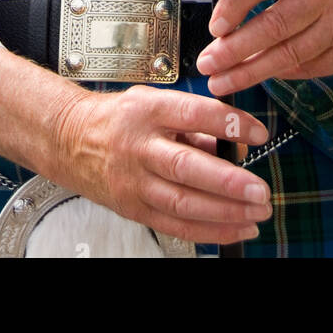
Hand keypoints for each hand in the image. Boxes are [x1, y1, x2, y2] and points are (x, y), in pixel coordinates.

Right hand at [53, 85, 271, 245]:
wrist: (72, 140)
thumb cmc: (121, 118)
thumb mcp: (157, 102)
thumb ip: (197, 123)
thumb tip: (237, 144)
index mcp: (150, 110)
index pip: (193, 114)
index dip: (229, 123)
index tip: (259, 132)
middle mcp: (140, 147)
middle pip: (186, 167)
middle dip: (228, 182)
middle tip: (260, 190)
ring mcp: (135, 181)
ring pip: (182, 202)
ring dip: (224, 212)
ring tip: (256, 213)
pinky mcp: (133, 208)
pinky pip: (175, 225)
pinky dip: (209, 230)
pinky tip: (235, 228)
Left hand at [195, 0, 332, 94]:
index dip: (236, 4)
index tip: (214, 27)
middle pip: (276, 24)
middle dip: (235, 48)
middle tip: (207, 63)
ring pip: (290, 53)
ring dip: (250, 71)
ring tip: (222, 81)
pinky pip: (308, 68)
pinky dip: (280, 73)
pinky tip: (259, 76)